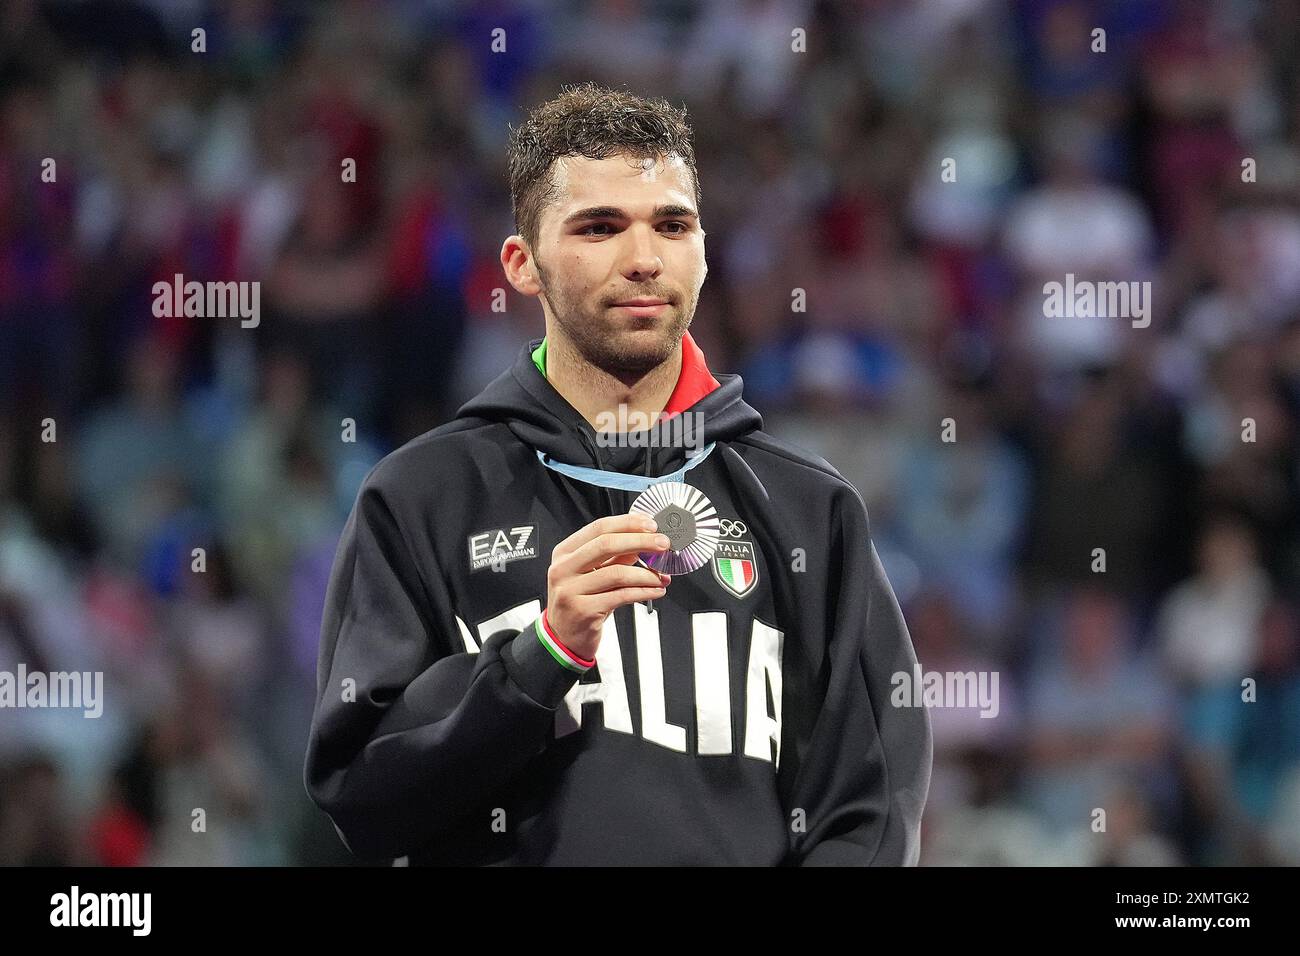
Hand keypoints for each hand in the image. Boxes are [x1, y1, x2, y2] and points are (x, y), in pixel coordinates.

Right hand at [545, 513, 671, 659]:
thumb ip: (616, 556)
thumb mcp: (593, 574)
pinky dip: (643, 592)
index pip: (599, 528)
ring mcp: (570, 590)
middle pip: (606, 545)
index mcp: (565, 552)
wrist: (564, 637)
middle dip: (640, 542)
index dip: (628, 524)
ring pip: (617, 573)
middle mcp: (563, 568)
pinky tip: (655, 591)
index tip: (651, 525)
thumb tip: (645, 540)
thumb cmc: (580, 602)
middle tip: (662, 544)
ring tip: (661, 577)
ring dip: (646, 574)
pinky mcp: (582, 611)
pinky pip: (620, 596)